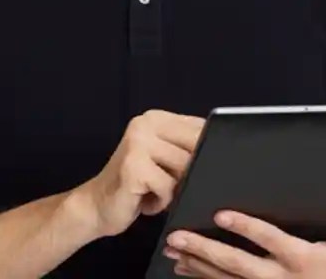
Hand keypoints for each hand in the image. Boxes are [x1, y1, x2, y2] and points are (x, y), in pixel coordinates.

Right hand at [78, 109, 204, 237]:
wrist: (96, 207)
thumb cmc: (137, 187)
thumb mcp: (165, 162)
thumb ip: (189, 150)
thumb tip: (228, 155)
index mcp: (155, 118)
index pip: (201, 128)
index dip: (211, 151)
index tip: (204, 168)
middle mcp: (144, 124)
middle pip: (197, 148)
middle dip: (193, 173)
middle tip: (172, 185)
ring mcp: (137, 143)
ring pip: (186, 168)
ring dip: (177, 189)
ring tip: (157, 192)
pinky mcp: (133, 166)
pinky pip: (170, 188)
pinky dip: (163, 201)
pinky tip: (147, 201)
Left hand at [163, 182, 325, 277]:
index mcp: (307, 260)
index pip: (271, 241)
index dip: (246, 228)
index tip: (220, 215)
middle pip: (239, 264)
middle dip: (206, 250)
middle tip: (178, 235)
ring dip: (198, 263)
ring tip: (173, 248)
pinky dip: (204, 277)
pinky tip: (183, 266)